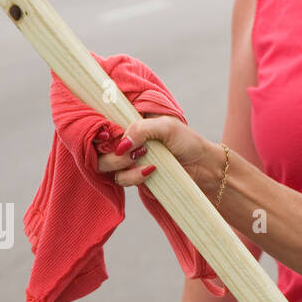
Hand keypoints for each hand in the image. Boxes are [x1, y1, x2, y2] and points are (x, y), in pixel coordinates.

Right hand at [95, 114, 220, 190]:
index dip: (98, 128)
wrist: (203, 168)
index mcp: (131, 121)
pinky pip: (120, 179)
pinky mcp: (133, 177)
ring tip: (145, 157)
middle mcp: (126, 140)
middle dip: (111, 150)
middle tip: (132, 150)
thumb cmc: (187, 142)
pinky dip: (133, 176)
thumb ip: (142, 129)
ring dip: (122, 164)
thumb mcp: (167, 127)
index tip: (105, 133)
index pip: (103, 122)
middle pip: (97, 146)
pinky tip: (152, 170)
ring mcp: (128, 159)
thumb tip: (119, 146)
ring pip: (105, 164)